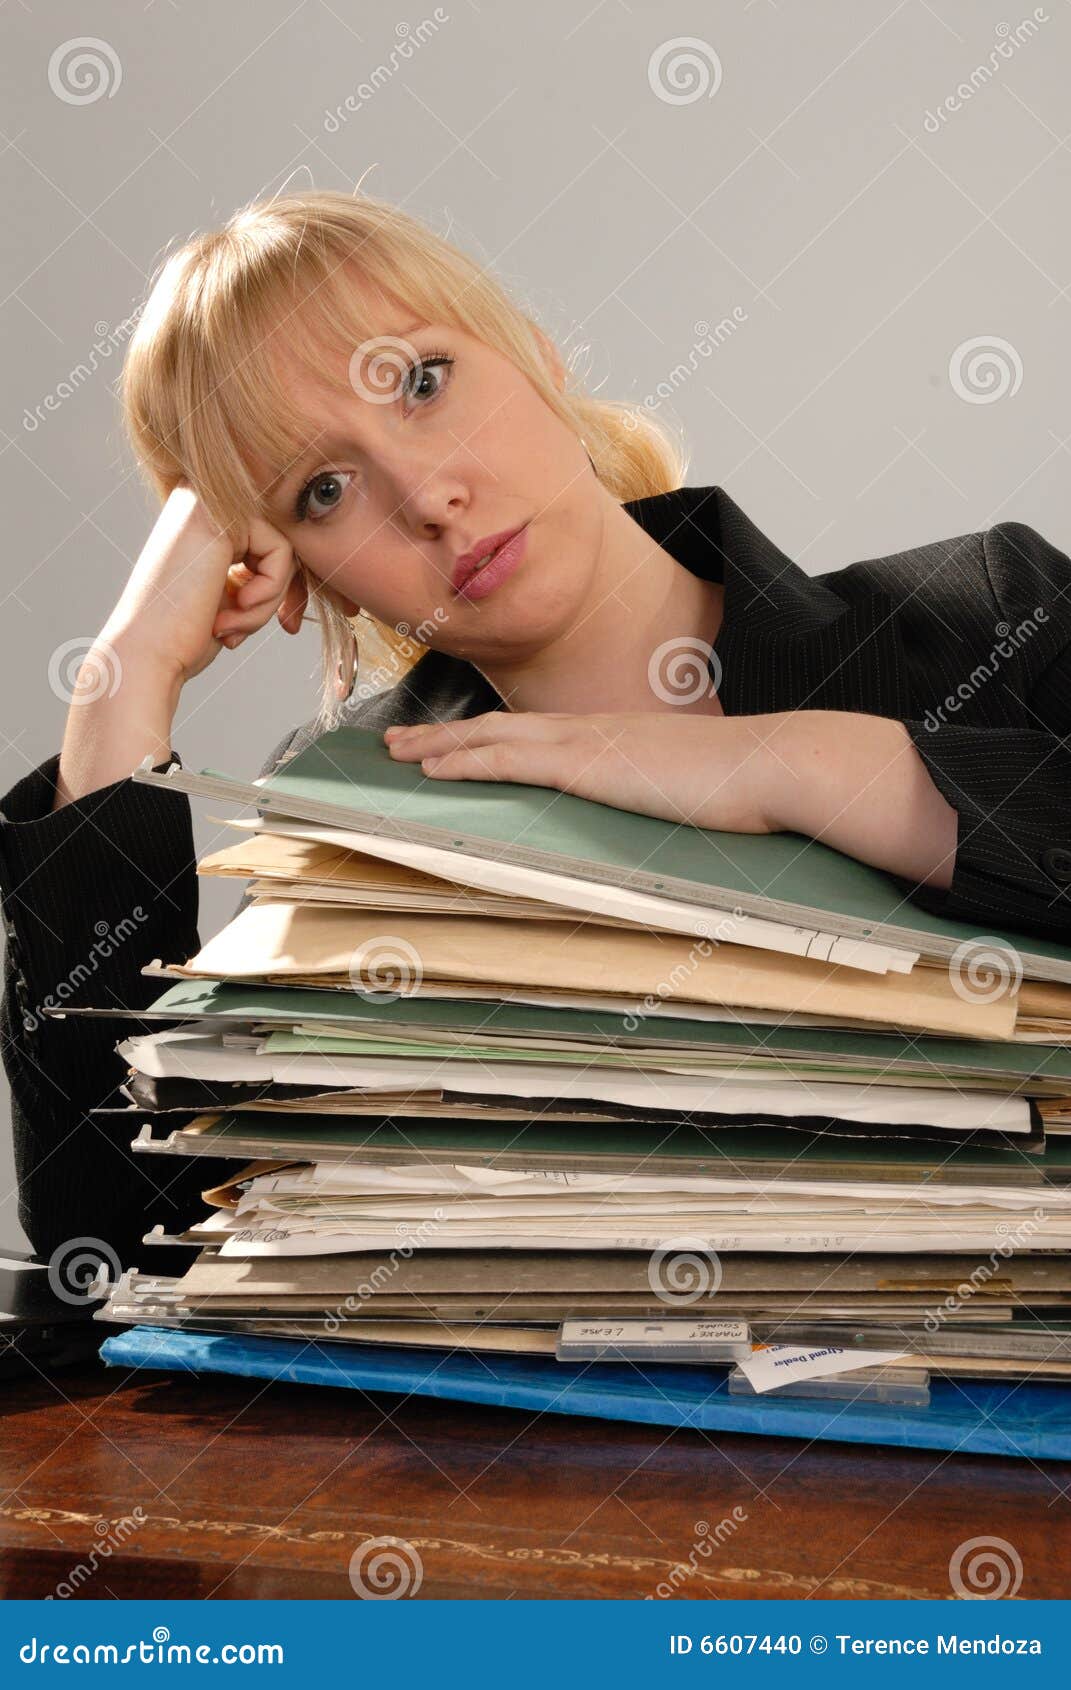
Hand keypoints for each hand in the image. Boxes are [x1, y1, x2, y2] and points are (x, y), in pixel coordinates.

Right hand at [101, 484, 305, 685]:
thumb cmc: (181, 636)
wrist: (145, 653)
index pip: (265, 543)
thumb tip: (299, 570)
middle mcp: (198, 501)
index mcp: (195, 519)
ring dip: (267, 601)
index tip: (283, 625)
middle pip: (276, 543)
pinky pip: (281, 551)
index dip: (280, 588)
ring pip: (281, 550)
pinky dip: (270, 591)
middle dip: (276, 596)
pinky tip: (235, 610)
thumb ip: (255, 572)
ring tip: (231, 626)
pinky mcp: (221, 515)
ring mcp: (206, 502)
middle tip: (242, 633)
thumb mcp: (227, 597)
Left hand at [384, 711, 785, 833]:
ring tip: (396, 753)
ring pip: (491, 736)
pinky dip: (464, 761)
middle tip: (397, 742)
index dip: (486, 736)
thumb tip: (656, 816)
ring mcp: (586, 742)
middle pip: (498, 725)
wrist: (771, 765)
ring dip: (438, 745)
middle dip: (443, 734)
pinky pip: (509, 759)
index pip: (535, 732)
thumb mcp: (692, 788)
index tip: (452, 743)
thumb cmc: (746, 783)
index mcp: (613, 736)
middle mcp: (590, 729)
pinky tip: (432, 771)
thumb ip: (662, 795)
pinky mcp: (586, 763)